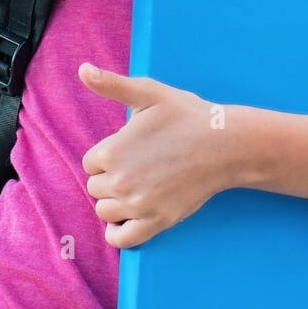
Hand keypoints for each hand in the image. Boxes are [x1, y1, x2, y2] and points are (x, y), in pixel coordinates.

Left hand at [79, 63, 237, 248]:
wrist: (224, 144)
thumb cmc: (186, 115)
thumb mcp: (148, 93)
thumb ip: (111, 84)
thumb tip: (83, 69)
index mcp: (111, 150)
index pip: (89, 162)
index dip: (107, 155)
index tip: (127, 150)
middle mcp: (119, 181)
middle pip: (95, 187)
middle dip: (109, 178)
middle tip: (136, 166)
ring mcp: (137, 204)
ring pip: (105, 212)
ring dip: (114, 203)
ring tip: (135, 188)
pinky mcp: (156, 221)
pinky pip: (121, 239)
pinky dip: (118, 233)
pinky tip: (126, 220)